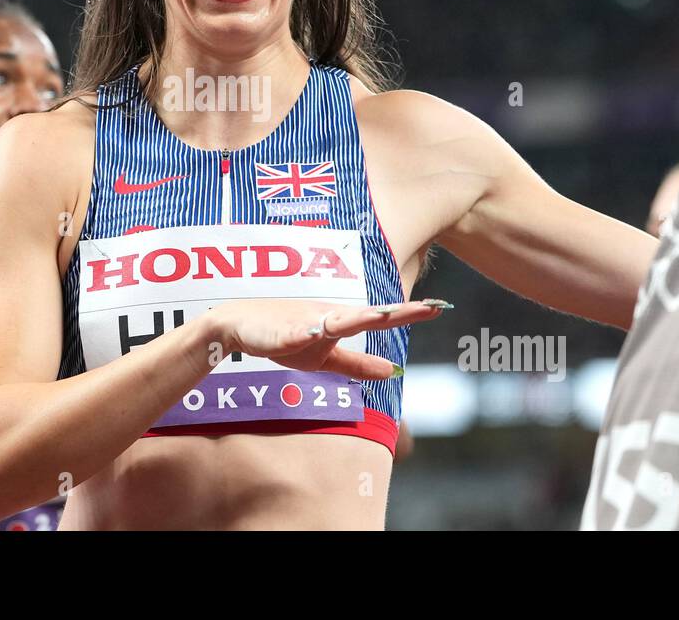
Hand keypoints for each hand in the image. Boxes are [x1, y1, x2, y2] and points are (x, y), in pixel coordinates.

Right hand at [206, 299, 448, 379]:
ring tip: (383, 316)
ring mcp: (306, 322)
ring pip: (337, 319)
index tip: (440, 308)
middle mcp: (329, 316)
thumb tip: (393, 372)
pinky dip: (305, 332)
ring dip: (359, 317)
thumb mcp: (324, 358)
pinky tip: (316, 332)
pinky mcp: (282, 331)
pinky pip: (295, 333)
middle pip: (368, 314)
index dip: (409, 314)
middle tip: (429, 307)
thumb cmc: (283, 337)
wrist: (238, 327)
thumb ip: (357, 364)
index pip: (381, 319)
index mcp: (341, 322)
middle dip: (397, 312)